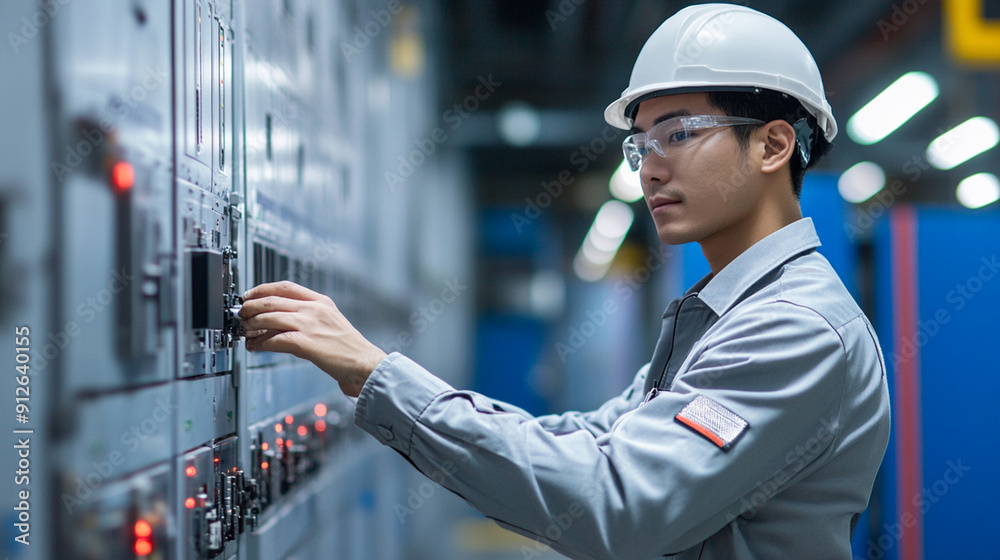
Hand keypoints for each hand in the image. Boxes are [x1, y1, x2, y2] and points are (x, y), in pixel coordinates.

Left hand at [238, 281, 386, 396]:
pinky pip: (274, 340)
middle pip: (272, 300)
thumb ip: (306, 316)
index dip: (262, 289)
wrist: (364, 362)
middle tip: (242, 314)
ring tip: (245, 331)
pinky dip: (260, 343)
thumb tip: (276, 321)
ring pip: (269, 317)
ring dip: (251, 324)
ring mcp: (309, 325)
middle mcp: (314, 309)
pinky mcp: (305, 343)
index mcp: (320, 301)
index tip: (250, 296)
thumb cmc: (347, 346)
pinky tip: (255, 347)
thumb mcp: (329, 321)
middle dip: (251, 307)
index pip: (285, 287)